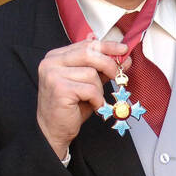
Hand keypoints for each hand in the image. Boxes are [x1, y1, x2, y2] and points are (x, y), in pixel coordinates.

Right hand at [36, 39, 128, 158]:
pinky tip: (94, 106)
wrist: (53, 130)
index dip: (107, 46)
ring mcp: (53, 74)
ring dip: (99, 90)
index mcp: (57, 57)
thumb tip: (124, 59)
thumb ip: (102, 69)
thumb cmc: (70, 107)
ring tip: (94, 100)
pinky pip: (90, 89)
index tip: (123, 49)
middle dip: (109, 65)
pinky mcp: (60, 88)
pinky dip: (97, 100)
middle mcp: (52, 62)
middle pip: (90, 53)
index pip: (86, 44)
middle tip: (119, 76)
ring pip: (91, 74)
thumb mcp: (88, 84)